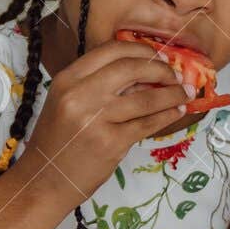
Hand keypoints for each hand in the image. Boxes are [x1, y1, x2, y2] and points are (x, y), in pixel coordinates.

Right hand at [24, 42, 188, 199]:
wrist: (44, 179)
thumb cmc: (58, 139)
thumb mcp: (67, 101)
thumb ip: (96, 83)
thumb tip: (143, 70)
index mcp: (68, 78)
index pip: (111, 50)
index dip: (141, 49)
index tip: (157, 55)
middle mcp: (80, 94)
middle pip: (132, 68)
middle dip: (161, 68)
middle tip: (175, 75)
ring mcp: (96, 119)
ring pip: (146, 98)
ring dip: (172, 94)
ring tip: (185, 93)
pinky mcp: (111, 143)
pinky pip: (147, 123)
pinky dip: (167, 115)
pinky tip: (177, 111)